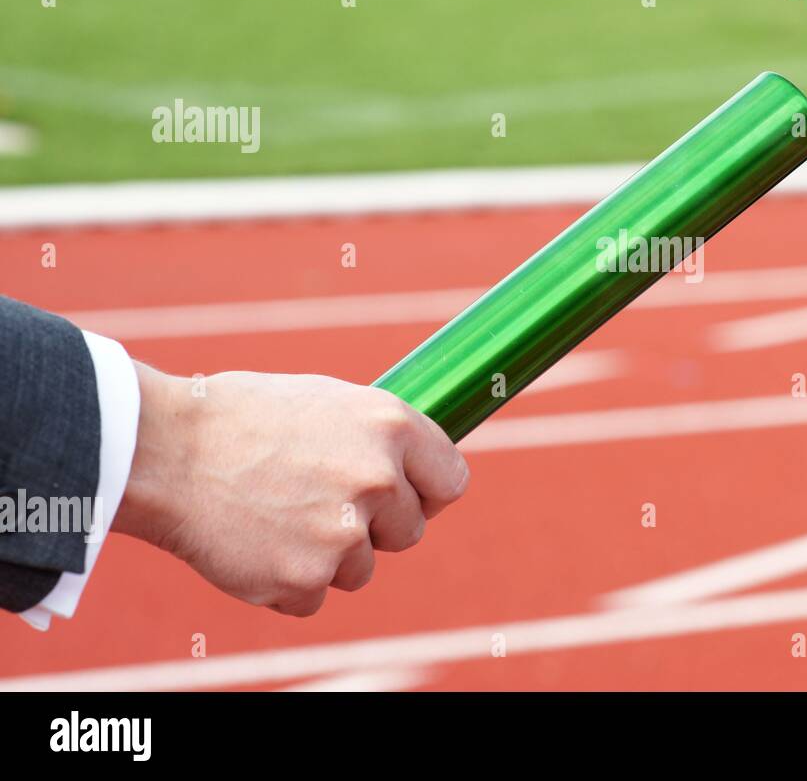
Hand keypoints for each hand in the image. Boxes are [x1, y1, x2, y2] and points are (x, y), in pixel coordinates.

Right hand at [114, 363, 468, 615]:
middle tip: (317, 501)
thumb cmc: (242, 418)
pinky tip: (256, 542)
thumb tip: (417, 470)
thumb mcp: (327, 403)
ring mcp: (343, 535)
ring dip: (328, 555)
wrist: (163, 451)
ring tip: (277, 515)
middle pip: (409, 532)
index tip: (407, 496)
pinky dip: (288, 581)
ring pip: (362, 569)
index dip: (427, 491)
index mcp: (390, 426)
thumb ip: (379, 439)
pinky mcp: (304, 580)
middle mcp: (377, 480)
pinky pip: (316, 595)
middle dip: (373, 526)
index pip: (452, 481)